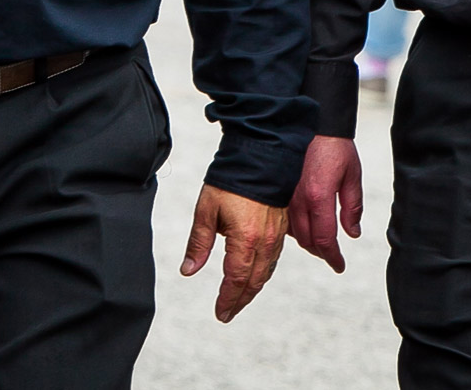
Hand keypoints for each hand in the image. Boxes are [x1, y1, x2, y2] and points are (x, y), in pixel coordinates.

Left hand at [180, 184, 287, 321]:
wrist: (261, 156)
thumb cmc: (231, 180)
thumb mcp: (206, 211)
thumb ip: (198, 243)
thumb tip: (188, 270)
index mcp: (245, 239)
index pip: (236, 279)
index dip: (227, 299)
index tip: (220, 313)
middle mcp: (264, 242)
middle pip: (253, 282)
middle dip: (240, 301)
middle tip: (227, 314)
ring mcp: (276, 236)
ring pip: (266, 273)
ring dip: (252, 290)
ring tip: (239, 300)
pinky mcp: (282, 228)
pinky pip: (274, 259)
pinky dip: (263, 274)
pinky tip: (256, 276)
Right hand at [287, 135, 362, 271]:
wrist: (314, 125)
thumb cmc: (336, 149)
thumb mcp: (352, 177)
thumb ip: (353, 207)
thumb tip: (352, 233)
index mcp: (319, 197)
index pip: (325, 239)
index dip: (333, 257)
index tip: (339, 266)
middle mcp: (299, 200)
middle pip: (308, 241)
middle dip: (322, 252)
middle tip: (333, 256)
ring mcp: (287, 197)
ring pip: (295, 233)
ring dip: (308, 242)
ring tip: (321, 244)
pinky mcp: (281, 192)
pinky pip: (286, 220)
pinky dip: (297, 230)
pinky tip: (306, 227)